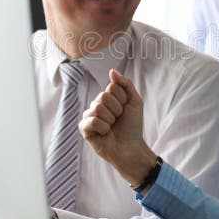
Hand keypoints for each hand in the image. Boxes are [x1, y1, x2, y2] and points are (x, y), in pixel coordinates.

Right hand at [79, 69, 156, 185]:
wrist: (131, 148)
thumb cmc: (133, 126)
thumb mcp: (134, 101)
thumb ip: (125, 84)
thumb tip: (112, 70)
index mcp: (106, 97)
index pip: (112, 87)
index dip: (123, 99)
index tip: (125, 109)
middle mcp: (96, 105)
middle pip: (104, 96)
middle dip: (117, 110)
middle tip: (118, 120)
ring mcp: (88, 116)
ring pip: (98, 108)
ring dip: (111, 120)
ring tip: (112, 127)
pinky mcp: (84, 129)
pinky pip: (92, 121)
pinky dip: (103, 128)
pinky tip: (105, 134)